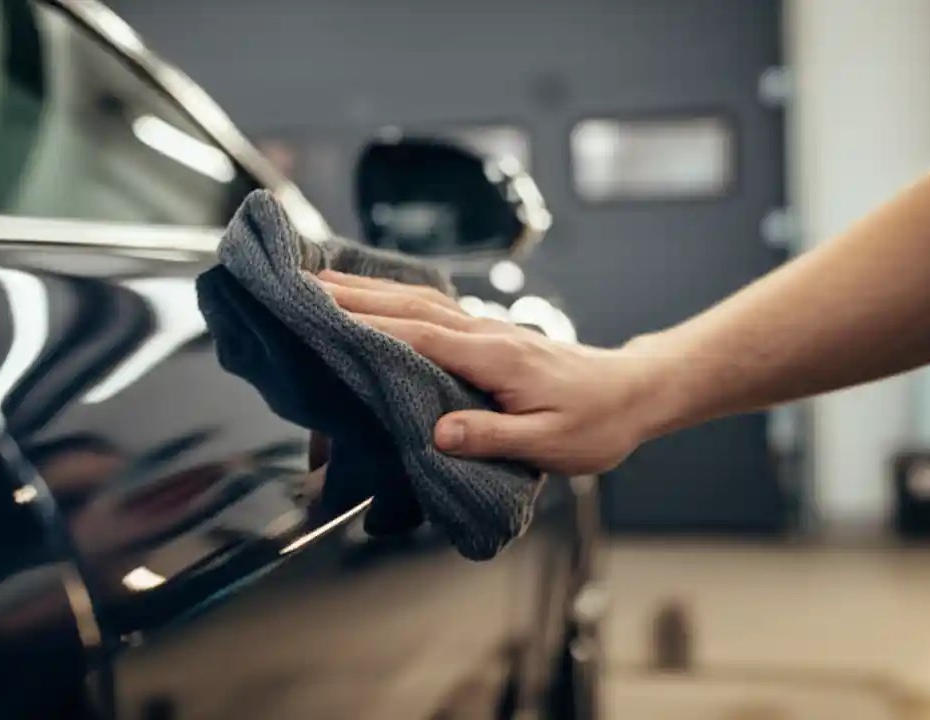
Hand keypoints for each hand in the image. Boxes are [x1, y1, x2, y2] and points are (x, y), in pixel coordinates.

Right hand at [317, 270, 667, 474]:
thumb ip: (493, 437)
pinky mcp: (486, 335)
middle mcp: (484, 334)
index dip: (366, 323)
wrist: (632, 394)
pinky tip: (371, 298)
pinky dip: (393, 298)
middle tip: (297, 284)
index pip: (418, 334)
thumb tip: (436, 434)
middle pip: (407, 306)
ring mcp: (484, 330)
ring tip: (318, 281)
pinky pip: (430, 309)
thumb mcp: (550, 443)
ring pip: (416, 301)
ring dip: (367, 289)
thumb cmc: (595, 422)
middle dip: (351, 294)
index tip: (319, 313)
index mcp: (494, 357)